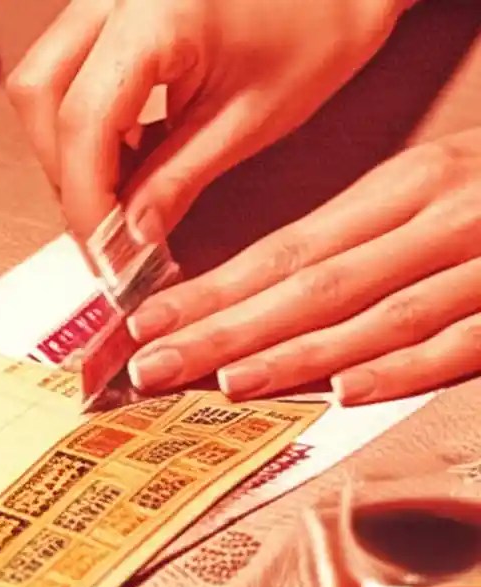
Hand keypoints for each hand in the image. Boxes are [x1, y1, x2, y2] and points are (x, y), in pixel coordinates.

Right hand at [6, 0, 412, 245]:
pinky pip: (69, 62)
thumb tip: (129, 236)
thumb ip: (177, 180)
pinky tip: (124, 149)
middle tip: (103, 225)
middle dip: (63, 169)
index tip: (101, 249)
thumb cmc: (323, 25)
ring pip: (44, 77)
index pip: (84, 121)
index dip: (84, 196)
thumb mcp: (253, 120)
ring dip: (68, 143)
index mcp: (156, 13)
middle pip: (40, 93)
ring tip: (118, 189)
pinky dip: (85, 115)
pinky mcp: (111, 0)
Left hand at [124, 128, 480, 405]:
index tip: (144, 322)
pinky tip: (345, 391)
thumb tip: (257, 297)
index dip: (210, 289)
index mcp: (403, 188)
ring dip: (295, 352)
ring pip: (378, 312)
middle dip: (223, 328)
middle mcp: (436, 218)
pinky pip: (464, 337)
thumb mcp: (430, 194)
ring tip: (225, 381)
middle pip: (311, 282)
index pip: (285, 247)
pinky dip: (404, 367)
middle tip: (153, 364)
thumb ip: (357, 240)